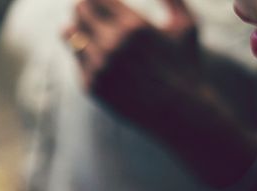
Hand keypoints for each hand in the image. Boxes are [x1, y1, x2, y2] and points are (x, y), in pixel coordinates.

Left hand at [64, 0, 201, 127]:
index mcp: (133, 26)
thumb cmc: (185, 67)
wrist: (177, 113)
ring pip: (70, 35)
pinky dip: (83, 52)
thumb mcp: (186, 26)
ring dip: (76, 28)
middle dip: (83, 9)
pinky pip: (77, 60)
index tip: (99, 1)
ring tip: (80, 27)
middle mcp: (111, 45)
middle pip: (79, 12)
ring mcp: (98, 67)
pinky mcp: (90, 85)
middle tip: (86, 10)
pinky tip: (91, 51)